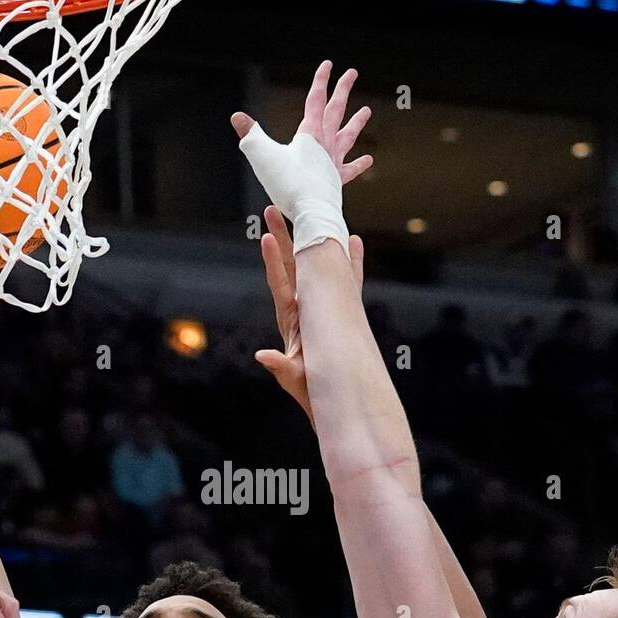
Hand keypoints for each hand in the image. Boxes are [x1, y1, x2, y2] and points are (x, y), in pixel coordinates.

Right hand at [231, 60, 372, 254]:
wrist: (313, 213)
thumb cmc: (288, 185)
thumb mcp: (263, 156)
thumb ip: (250, 135)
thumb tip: (237, 117)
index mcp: (310, 134)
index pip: (316, 100)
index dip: (321, 81)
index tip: (328, 64)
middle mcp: (325, 145)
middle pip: (336, 112)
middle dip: (342, 90)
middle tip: (351, 73)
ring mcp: (333, 163)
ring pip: (347, 137)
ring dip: (357, 122)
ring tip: (367, 111)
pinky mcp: (336, 182)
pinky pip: (350, 170)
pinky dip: (358, 164)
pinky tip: (368, 159)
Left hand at [255, 205, 365, 424]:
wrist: (336, 408)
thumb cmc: (314, 398)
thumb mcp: (296, 383)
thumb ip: (281, 369)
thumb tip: (263, 356)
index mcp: (293, 323)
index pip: (281, 285)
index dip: (273, 261)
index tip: (264, 235)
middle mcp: (306, 312)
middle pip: (294, 268)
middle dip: (285, 239)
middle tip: (274, 209)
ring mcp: (322, 312)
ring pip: (320, 270)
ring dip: (316, 245)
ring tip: (313, 216)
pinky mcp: (341, 317)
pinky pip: (347, 285)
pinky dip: (350, 265)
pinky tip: (354, 243)